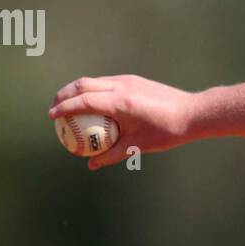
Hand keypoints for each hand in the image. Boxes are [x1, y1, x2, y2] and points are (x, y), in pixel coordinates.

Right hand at [48, 75, 197, 169]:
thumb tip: (91, 165)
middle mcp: (121, 86)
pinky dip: (93, 90)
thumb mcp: (139, 146)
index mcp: (120, 102)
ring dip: (77, 90)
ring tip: (67, 104)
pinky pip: (106, 82)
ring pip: (94, 81)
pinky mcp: (134, 80)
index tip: (51, 117)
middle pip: (83, 85)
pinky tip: (91, 104)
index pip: (83, 101)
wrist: (193, 112)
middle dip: (63, 94)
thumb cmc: (167, 131)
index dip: (63, 107)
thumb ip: (112, 154)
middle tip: (53, 109)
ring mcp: (128, 80)